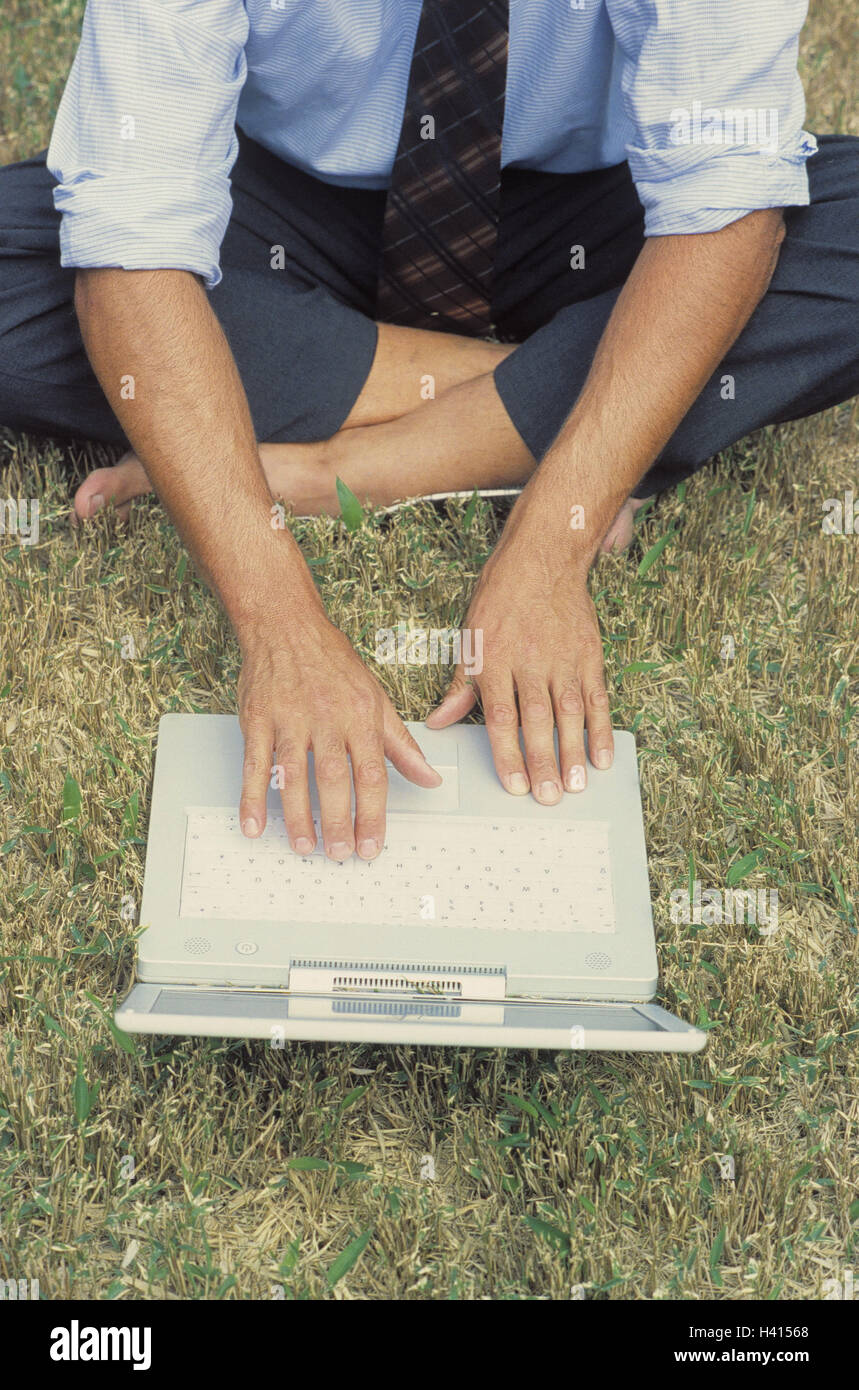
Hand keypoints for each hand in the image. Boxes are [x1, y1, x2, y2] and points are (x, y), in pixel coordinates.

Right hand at [237, 606, 440, 858]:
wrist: (286, 624)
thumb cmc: (333, 663)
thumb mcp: (377, 698)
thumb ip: (401, 744)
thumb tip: (430, 778)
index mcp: (361, 716)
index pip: (372, 773)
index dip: (373, 813)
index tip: (372, 845)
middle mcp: (326, 718)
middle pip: (333, 777)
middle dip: (338, 820)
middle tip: (339, 853)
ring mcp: (289, 718)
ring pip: (293, 773)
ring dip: (297, 814)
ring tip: (305, 846)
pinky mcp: (258, 718)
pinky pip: (254, 762)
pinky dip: (251, 796)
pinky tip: (253, 824)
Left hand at [426, 497, 612, 799]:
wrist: (542, 558)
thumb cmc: (501, 599)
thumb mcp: (470, 638)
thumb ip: (460, 685)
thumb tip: (438, 723)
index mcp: (494, 660)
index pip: (500, 715)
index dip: (507, 753)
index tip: (514, 784)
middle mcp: (529, 661)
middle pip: (536, 719)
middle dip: (543, 760)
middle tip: (549, 796)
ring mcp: (563, 659)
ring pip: (570, 712)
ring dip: (574, 750)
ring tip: (578, 784)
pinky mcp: (589, 654)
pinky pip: (597, 696)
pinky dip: (601, 727)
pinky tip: (603, 755)